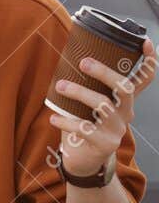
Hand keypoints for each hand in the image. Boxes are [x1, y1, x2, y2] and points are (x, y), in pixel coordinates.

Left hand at [50, 38, 155, 179]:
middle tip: (83, 62)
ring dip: (79, 92)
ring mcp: (117, 129)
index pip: (144, 79)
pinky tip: (53, 117)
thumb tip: (69, 56)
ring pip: (103, 105)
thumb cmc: (84, 125)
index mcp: (123, 101)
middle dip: (104, 72)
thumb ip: (88, 86)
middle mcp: (126, 113)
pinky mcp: (104, 144)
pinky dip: (66, 121)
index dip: (149, 61)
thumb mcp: (89, 104)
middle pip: (124, 88)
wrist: (83, 160)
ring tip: (59, 86)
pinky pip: (85, 128)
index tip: (143, 42)